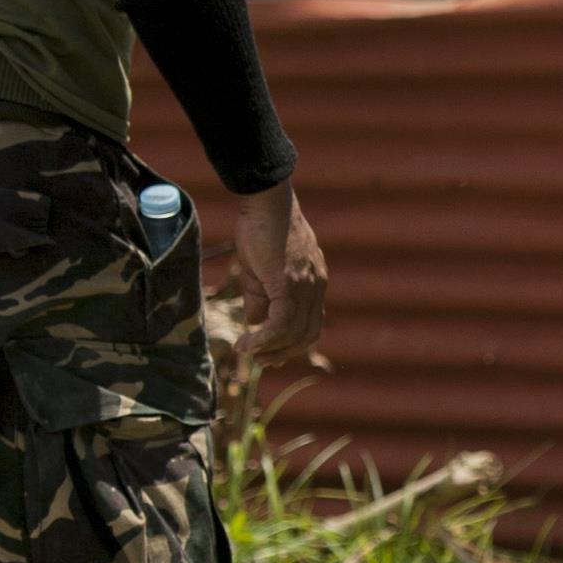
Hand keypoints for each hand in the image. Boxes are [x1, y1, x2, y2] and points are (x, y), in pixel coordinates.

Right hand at [225, 181, 325, 371]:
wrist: (265, 201)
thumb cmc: (259, 228)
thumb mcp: (258, 271)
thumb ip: (259, 299)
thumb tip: (255, 323)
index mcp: (313, 283)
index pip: (311, 324)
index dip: (292, 344)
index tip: (270, 354)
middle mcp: (316, 287)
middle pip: (308, 335)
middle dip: (284, 353)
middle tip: (261, 361)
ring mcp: (307, 286)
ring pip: (296, 333)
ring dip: (271, 349)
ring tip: (249, 352)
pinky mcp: (290, 283)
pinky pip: (283, 323)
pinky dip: (265, 339)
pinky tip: (246, 343)